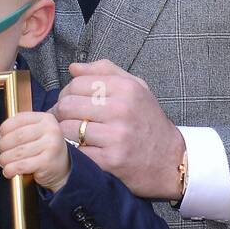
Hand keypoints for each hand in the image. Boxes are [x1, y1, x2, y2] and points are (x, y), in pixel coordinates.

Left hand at [0, 111, 71, 192]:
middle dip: (3, 145)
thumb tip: (1, 133)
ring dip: (5, 159)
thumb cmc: (46, 150)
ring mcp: (50, 146)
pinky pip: (22, 165)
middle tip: (1, 152)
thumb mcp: (39, 133)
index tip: (1, 136)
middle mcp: (50, 130)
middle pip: (17, 136)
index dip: (5, 128)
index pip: (20, 119)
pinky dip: (10, 169)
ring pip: (18, 152)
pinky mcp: (47, 162)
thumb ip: (23, 128)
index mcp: (46, 119)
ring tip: (3, 163)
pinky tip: (9, 172)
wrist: (63, 169)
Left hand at [55, 60, 185, 199]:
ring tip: (72, 136)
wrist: (169, 160)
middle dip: (60, 113)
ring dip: (64, 134)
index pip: (77, 83)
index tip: (68, 102)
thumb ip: (105, 72)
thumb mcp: (136, 89)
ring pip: (69, 129)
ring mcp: (116, 136)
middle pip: (68, 105)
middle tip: (63, 120)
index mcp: (126, 88)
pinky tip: (81, 150)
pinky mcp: (111, 160)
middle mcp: (121, 109)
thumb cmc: (148, 122)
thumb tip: (73, 68)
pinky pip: (77, 152)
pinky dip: (74, 152)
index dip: (66, 93)